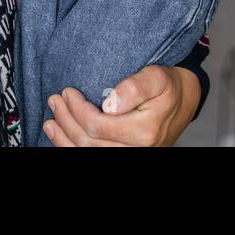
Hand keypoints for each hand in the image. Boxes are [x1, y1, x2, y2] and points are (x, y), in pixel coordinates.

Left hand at [43, 63, 197, 146]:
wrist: (183, 102)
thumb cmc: (168, 88)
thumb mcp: (158, 77)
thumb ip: (135, 87)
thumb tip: (110, 103)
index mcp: (144, 131)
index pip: (98, 126)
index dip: (77, 110)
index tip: (68, 92)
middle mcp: (137, 151)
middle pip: (88, 142)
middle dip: (66, 120)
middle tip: (55, 100)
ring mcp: (130, 156)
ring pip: (86, 153)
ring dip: (63, 137)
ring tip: (52, 119)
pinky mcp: (124, 156)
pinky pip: (92, 157)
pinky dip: (71, 148)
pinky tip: (60, 137)